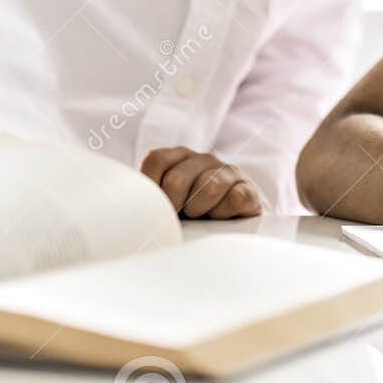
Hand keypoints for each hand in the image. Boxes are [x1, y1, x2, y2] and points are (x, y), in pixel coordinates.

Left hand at [140, 147, 263, 218]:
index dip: (150, 187)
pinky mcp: (248, 190)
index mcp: (180, 157)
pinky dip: (224, 212)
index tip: (153, 207)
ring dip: (199, 209)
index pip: (156, 160)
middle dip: (173, 205)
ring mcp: (228, 172)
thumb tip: (133, 212)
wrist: (231, 225)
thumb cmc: (190, 214)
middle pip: (177, 179)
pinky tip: (220, 217)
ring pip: (209, 186)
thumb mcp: (167, 201)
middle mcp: (204, 159)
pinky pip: (236, 198)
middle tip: (176, 217)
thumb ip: (150, 197)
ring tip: (198, 216)